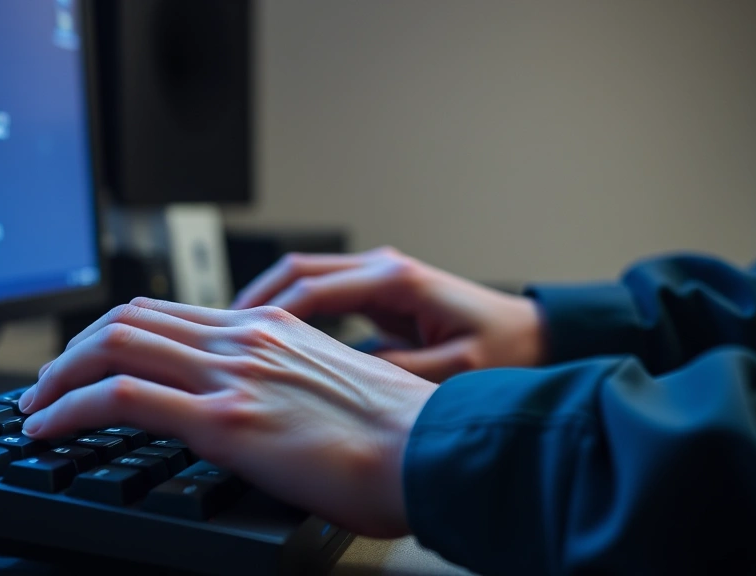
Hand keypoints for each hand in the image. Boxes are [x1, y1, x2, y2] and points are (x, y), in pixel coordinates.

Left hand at [19, 298, 437, 537]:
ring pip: (113, 349)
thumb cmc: (398, 432)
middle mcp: (243, 338)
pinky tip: (48, 428)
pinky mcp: (225, 420)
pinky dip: (70, 408)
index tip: (90, 360)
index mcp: (267, 328)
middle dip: (73, 350)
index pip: (167, 312)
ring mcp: (231, 374)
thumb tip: (254, 403)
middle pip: (129, 320)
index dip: (113, 332)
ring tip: (35, 406)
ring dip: (60, 376)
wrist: (434, 450)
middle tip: (47, 382)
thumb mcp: (329, 386)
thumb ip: (281, 380)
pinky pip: (121, 399)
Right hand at [231, 247, 545, 381]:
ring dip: (270, 303)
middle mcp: (383, 269)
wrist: (536, 338)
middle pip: (298, 270)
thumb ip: (396, 376)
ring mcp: (380, 277)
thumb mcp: (453, 373)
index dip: (270, 313)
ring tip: (236, 335)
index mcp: (397, 280)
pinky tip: (276, 341)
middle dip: (256, 299)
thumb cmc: (505, 352)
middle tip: (219, 331)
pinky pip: (323, 296)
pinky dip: (294, 313)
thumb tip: (342, 381)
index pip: (314, 287)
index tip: (237, 338)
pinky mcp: (381, 294)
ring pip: (305, 279)